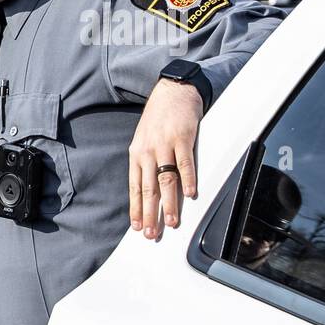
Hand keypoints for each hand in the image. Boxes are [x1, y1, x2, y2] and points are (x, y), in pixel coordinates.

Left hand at [128, 79, 202, 240]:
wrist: (171, 92)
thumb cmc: (158, 119)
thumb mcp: (144, 141)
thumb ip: (146, 163)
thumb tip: (149, 188)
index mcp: (136, 155)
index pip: (134, 187)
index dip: (136, 208)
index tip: (138, 226)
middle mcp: (147, 152)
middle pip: (148, 188)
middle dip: (149, 213)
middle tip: (152, 233)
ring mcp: (164, 145)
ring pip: (165, 179)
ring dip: (169, 202)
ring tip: (171, 221)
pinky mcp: (182, 137)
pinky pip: (185, 162)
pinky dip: (188, 179)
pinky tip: (191, 193)